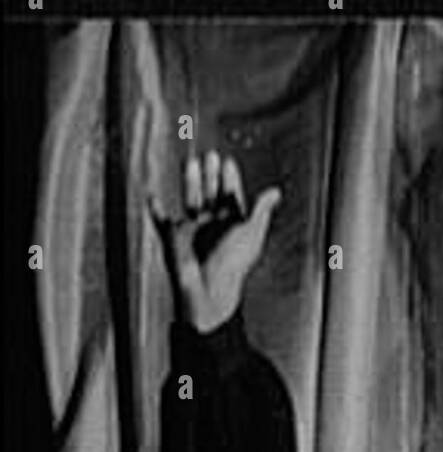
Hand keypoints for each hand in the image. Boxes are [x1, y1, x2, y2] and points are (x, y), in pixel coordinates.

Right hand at [149, 151, 281, 333]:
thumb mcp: (251, 233)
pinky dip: (155, 209)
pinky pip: (161, 221)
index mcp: (232, 227)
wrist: (206, 288)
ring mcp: (193, 232)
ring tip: (191, 162)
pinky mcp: (174, 238)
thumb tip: (275, 191)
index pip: (231, 197)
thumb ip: (261, 210)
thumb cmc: (232, 264)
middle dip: (211, 176)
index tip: (228, 161)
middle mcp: (212, 227)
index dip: (230, 180)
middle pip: (211, 195)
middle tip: (210, 156)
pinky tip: (152, 195)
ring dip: (191, 182)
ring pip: (191, 200)